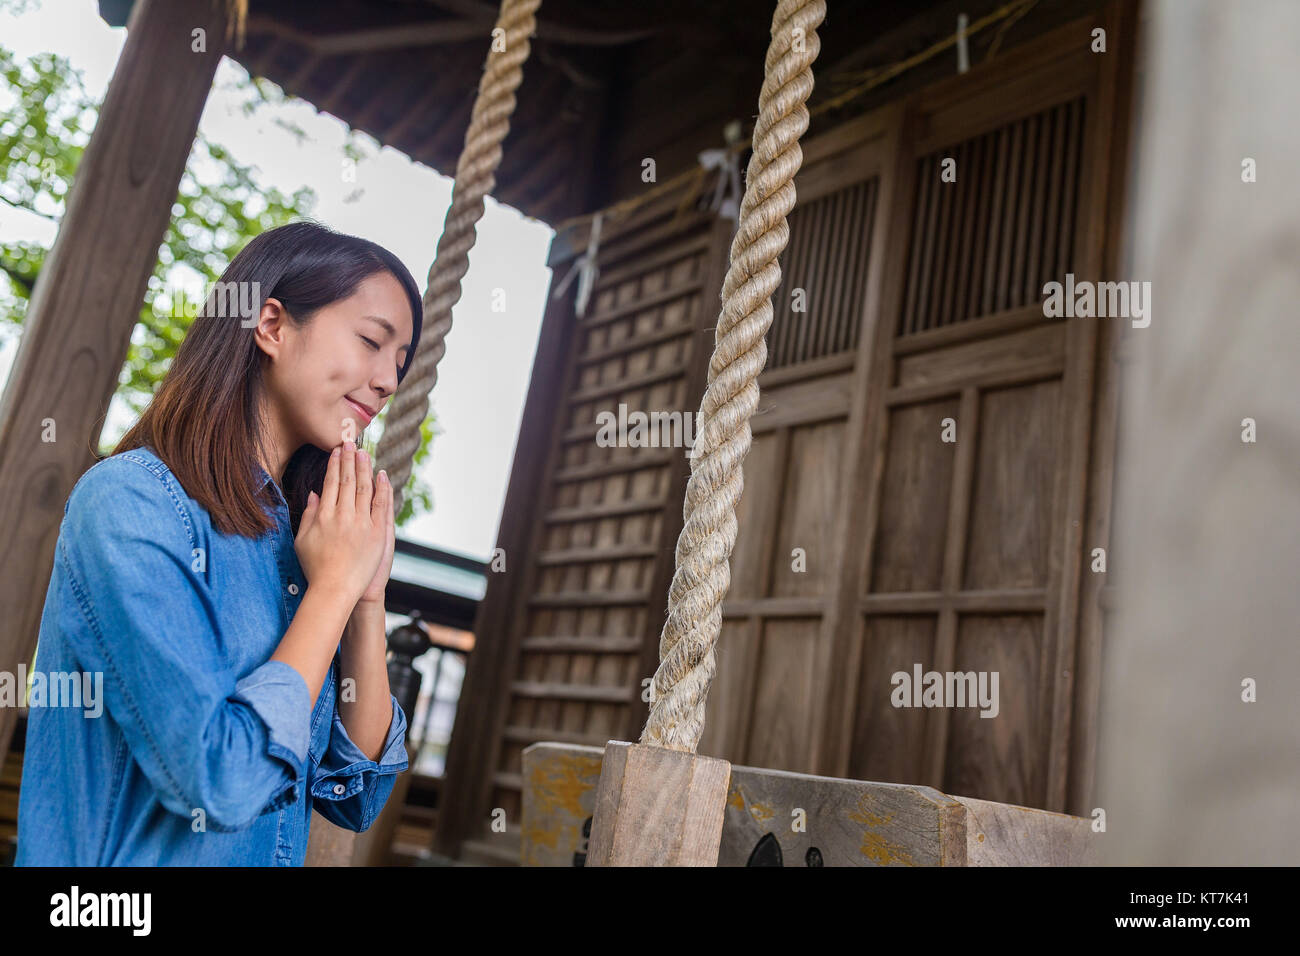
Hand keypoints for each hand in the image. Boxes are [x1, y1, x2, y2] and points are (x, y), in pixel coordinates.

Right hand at [294, 440, 390, 606]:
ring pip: (364, 489)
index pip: (330, 484)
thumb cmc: (316, 568)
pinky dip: (382, 488)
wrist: (335, 590)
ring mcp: (361, 523)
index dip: (334, 465)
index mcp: (324, 516)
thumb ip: (309, 515)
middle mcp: (343, 516)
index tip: (336, 452)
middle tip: (350, 443)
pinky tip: (381, 475)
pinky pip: (381, 505)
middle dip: (349, 460)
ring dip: (364, 469)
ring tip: (364, 453)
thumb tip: (315, 493)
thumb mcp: (302, 540)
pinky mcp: (377, 533)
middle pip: (347, 481)